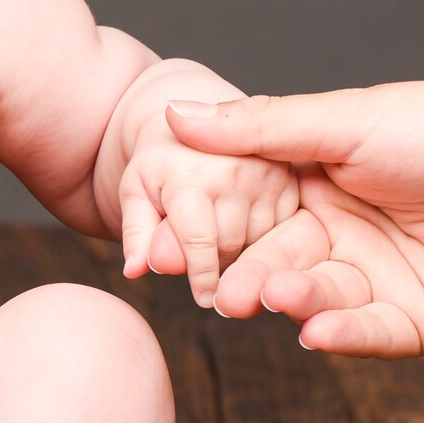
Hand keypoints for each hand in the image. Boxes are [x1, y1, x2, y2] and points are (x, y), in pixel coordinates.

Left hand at [115, 109, 300, 308]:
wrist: (191, 123)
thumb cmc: (158, 165)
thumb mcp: (135, 193)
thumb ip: (136, 233)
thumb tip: (134, 269)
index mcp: (191, 176)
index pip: (201, 243)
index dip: (202, 278)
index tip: (204, 299)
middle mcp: (234, 172)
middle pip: (231, 248)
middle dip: (217, 264)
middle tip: (204, 264)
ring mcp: (266, 175)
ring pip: (259, 243)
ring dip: (241, 252)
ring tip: (220, 236)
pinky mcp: (289, 181)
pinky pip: (281, 230)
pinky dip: (263, 237)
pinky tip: (244, 226)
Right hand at [168, 84, 423, 356]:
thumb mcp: (346, 122)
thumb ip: (260, 129)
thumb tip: (177, 115)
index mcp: (320, 184)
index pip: (253, 211)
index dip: (217, 228)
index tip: (175, 244)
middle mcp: (344, 235)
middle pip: (279, 262)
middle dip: (251, 278)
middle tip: (224, 293)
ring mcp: (380, 282)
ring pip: (320, 299)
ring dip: (296, 300)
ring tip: (279, 296)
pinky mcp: (418, 323)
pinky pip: (370, 335)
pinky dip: (343, 335)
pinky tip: (319, 331)